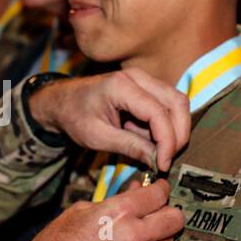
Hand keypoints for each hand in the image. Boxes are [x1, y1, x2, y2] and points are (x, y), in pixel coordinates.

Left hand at [28, 68, 189, 171]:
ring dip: (174, 129)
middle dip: (178, 134)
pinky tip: (148, 139)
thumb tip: (157, 160)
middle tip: (167, 158)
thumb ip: (130, 146)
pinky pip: (167, 105)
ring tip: (156, 150)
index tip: (163, 163)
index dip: (167, 140)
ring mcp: (143, 80)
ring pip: (176, 102)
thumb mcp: (98, 137)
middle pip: (177, 102)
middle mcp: (137, 77)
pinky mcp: (146, 88)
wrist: (62, 102)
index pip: (158, 112)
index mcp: (121, 86)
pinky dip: (165, 125)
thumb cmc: (74, 116)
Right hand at [28, 179, 183, 240]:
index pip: (159, 194)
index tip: (157, 188)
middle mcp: (135, 236)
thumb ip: (114, 200)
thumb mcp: (81, 210)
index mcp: (120, 212)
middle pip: (175, 219)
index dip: (160, 188)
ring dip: (158, 233)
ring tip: (140, 231)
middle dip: (169, 211)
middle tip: (156, 209)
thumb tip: (136, 190)